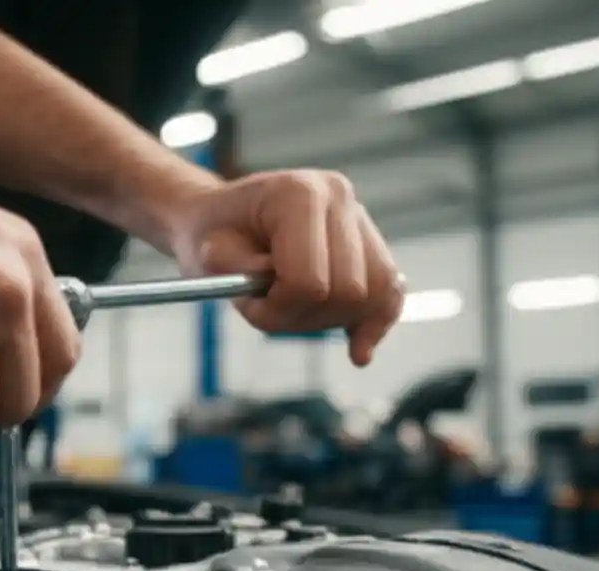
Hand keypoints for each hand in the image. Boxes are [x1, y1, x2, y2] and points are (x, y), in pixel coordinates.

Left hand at [168, 170, 403, 365]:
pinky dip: (376, 321)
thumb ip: (241, 274)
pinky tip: (358, 349)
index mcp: (298, 193)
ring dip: (335, 318)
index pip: (310, 281)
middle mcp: (338, 196)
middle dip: (306, 316)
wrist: (223, 217)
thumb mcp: (208, 255)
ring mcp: (358, 215)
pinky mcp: (370, 239)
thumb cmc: (213, 236)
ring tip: (295, 307)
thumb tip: (280, 285)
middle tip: (269, 307)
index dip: (279, 309)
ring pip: (375, 293)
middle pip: (349, 291)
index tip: (251, 305)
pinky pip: (390, 290)